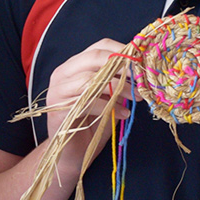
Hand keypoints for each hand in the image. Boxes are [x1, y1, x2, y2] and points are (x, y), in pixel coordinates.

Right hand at [45, 39, 129, 174]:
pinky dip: (109, 107)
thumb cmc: (93, 122)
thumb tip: (142, 68)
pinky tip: (124, 114)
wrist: (73, 153)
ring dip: (119, 88)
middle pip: (95, 58)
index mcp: (74, 65)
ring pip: (92, 79)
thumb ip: (118, 80)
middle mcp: (63, 73)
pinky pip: (87, 101)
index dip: (123, 51)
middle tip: (141, 81)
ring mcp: (57, 90)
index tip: (142, 63)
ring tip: (136, 98)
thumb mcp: (109, 97)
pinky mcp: (59, 109)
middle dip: (123, 68)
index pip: (100, 46)